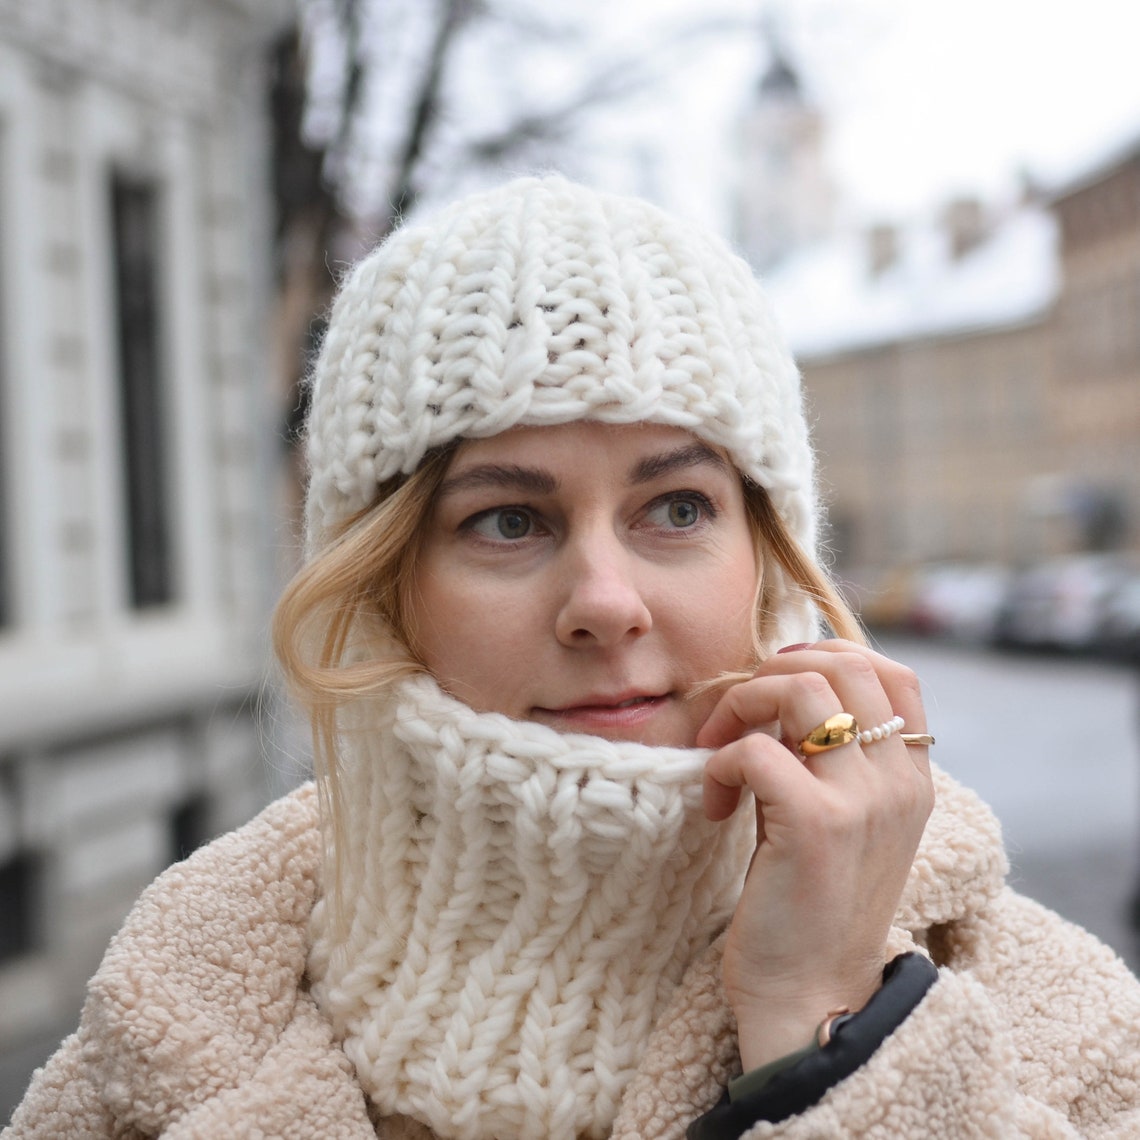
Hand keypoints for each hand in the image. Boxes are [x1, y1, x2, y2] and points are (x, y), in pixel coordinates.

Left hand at [697, 640, 933, 1070]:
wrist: (813, 997)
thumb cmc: (812, 904)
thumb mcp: (841, 819)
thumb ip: (829, 757)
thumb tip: (782, 689)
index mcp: (912, 780)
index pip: (895, 673)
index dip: (830, 653)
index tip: (777, 681)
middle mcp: (899, 783)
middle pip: (846, 664)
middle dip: (773, 670)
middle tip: (737, 713)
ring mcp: (862, 801)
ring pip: (802, 688)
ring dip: (741, 704)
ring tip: (719, 750)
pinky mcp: (816, 824)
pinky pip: (755, 750)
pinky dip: (720, 763)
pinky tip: (714, 806)